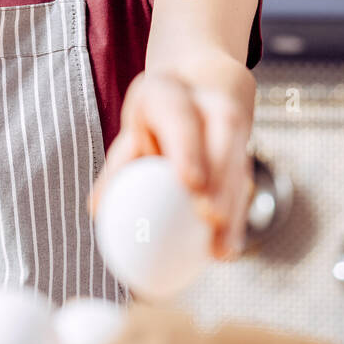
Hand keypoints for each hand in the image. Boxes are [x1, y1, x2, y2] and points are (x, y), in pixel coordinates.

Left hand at [91, 68, 254, 258]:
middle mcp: (208, 103)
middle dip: (221, 176)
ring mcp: (232, 124)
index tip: (190, 183)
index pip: (180, 118)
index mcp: (168, 94)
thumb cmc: (151, 123)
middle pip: (223, 134)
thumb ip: (117, 169)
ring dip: (234, 206)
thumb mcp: (130, 137)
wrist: (194, 92)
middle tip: (210, 218)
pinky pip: (244, 182)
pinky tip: (228, 250)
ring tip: (221, 249)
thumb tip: (97, 210)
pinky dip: (237, 217)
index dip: (188, 149)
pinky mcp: (246, 149)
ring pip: (240, 158)